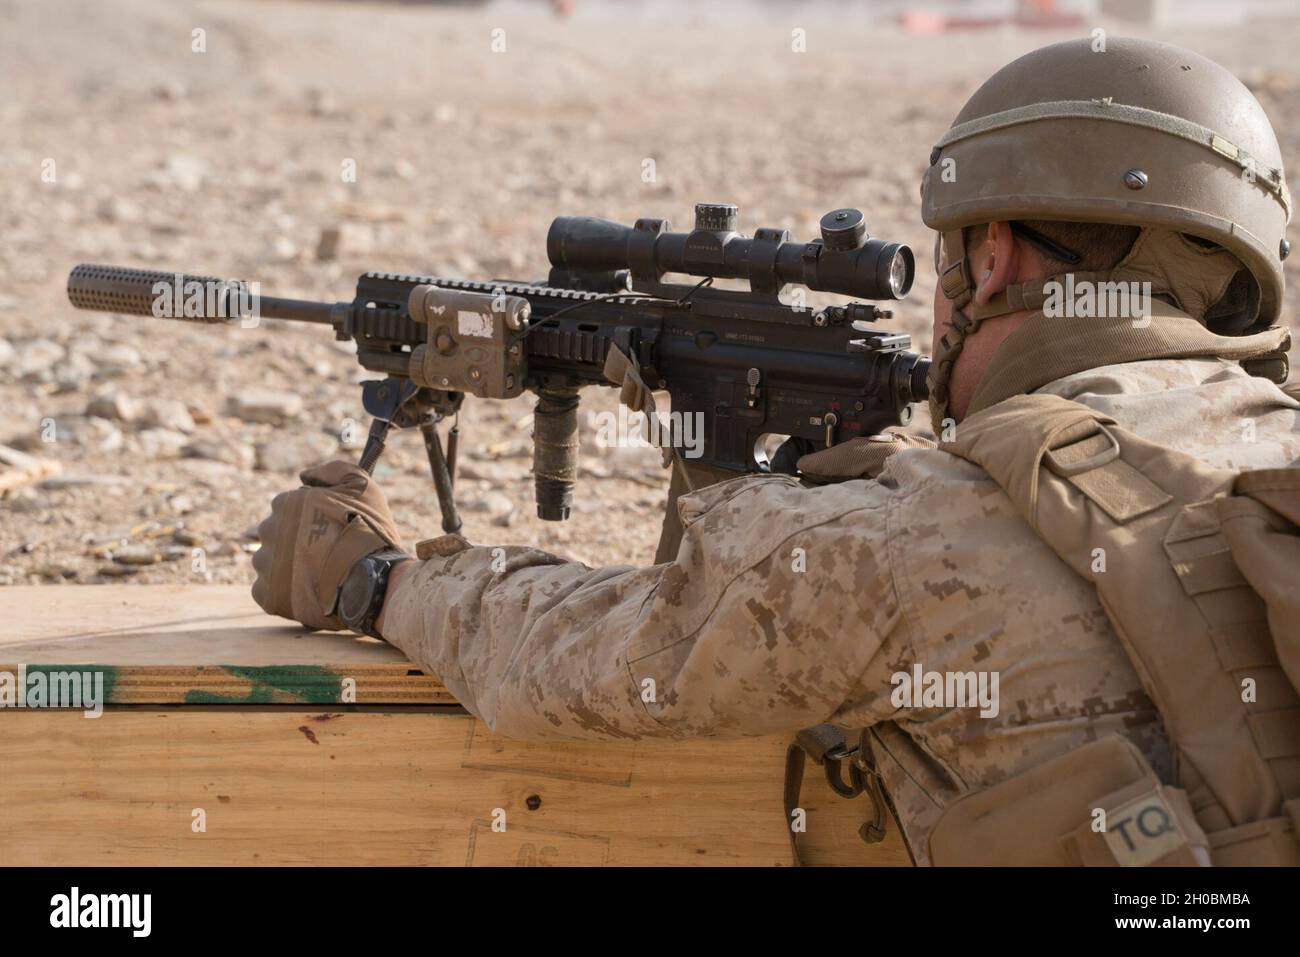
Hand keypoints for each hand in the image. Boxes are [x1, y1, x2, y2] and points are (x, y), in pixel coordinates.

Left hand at [251, 461, 403, 629]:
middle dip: (296, 542)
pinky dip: (284, 592)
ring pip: (271, 562)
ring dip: (289, 567)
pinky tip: (309, 591)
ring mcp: (265, 563)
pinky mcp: (266, 594)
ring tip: (319, 575)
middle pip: (277, 534)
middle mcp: (268, 529)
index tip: (328, 530)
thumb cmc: (367, 530)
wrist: (370, 579)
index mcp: (285, 502)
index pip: (287, 507)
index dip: (309, 519)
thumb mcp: (361, 484)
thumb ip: (333, 470)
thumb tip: (306, 476)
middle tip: (325, 554)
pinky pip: (268, 591)